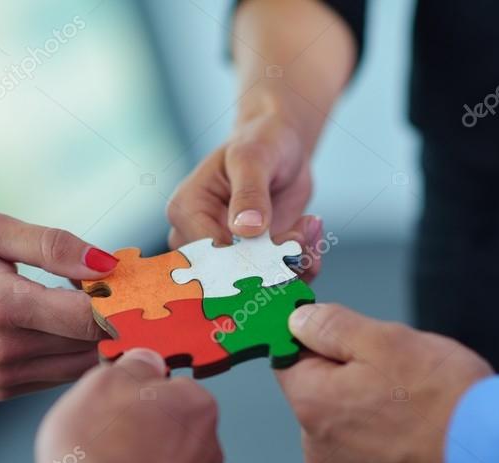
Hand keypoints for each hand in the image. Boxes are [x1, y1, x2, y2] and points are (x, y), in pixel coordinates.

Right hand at [0, 212, 119, 399]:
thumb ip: (53, 245)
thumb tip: (107, 264)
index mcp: (2, 308)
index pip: (89, 318)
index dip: (117, 300)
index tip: (127, 280)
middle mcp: (2, 351)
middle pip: (91, 344)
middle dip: (110, 317)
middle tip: (110, 287)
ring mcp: (0, 377)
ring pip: (81, 365)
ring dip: (92, 337)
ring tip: (77, 302)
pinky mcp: (0, 390)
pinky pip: (59, 375)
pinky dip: (70, 352)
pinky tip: (56, 324)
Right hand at [0, 349, 222, 462]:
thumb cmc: (94, 454)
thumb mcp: (102, 382)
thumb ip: (132, 367)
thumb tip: (146, 363)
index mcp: (197, 407)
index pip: (171, 388)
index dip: (135, 396)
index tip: (112, 406)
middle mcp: (209, 453)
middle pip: (172, 433)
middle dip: (140, 435)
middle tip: (99, 443)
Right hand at [166, 114, 326, 278]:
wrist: (281, 148)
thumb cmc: (261, 142)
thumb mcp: (254, 157)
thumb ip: (250, 192)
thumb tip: (246, 228)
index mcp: (186, 210)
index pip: (208, 254)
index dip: (245, 262)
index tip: (282, 251)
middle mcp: (199, 238)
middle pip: (230, 276)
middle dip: (273, 265)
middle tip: (303, 236)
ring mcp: (226, 253)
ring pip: (257, 283)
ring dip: (292, 265)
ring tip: (310, 229)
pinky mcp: (254, 261)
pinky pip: (276, 280)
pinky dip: (301, 268)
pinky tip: (312, 239)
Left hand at [275, 304, 492, 462]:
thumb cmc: (448, 403)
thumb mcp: (388, 340)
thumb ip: (333, 327)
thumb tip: (298, 322)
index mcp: (313, 405)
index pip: (289, 361)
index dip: (317, 342)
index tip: (344, 337)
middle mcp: (320, 454)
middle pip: (324, 403)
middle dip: (354, 385)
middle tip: (404, 378)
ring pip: (352, 440)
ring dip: (377, 425)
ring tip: (424, 416)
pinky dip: (399, 459)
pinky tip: (431, 448)